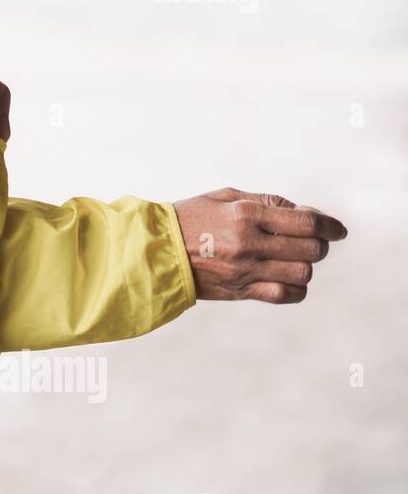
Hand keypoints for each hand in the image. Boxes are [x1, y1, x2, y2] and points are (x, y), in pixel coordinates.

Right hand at [172, 188, 347, 302]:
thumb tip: (307, 214)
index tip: (338, 229)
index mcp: (246, 215)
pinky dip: (294, 288)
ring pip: (302, 274)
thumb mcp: (225, 197)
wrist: (155, 250)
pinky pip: (285, 295)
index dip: (331, 226)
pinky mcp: (240, 291)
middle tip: (310, 241)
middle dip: (318, 244)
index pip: (307, 223)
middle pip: (311, 250)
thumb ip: (268, 202)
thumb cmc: (189, 218)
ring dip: (305, 265)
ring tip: (292, 258)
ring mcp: (245, 270)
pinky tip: (284, 278)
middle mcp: (249, 244)